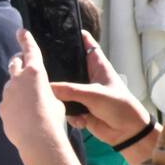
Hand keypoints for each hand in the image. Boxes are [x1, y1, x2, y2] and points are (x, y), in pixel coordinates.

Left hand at [0, 28, 66, 150]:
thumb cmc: (53, 117)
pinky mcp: (2, 107)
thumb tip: (40, 95)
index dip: (26, 39)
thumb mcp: (56, 100)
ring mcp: (7, 93)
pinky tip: (24, 115)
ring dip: (18, 87)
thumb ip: (46, 91)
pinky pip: (9, 102)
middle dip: (18, 60)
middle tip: (21, 61)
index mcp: (36, 72)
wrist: (37, 137)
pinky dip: (15, 104)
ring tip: (29, 99)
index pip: (30, 50)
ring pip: (11, 85)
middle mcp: (18, 79)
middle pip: (15, 63)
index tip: (20, 31)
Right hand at [50, 30, 152, 146]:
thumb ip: (69, 90)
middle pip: (68, 67)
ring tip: (57, 102)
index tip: (55, 31)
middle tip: (39, 69)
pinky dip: (69, 114)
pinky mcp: (79, 108)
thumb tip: (45, 88)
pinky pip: (64, 107)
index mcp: (97, 66)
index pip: (86, 45)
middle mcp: (88, 77)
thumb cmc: (118, 106)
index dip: (73, 37)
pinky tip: (79, 120)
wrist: (126, 132)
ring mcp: (82, 93)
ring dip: (60, 97)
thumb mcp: (93, 94)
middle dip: (56, 70)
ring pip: (62, 89)